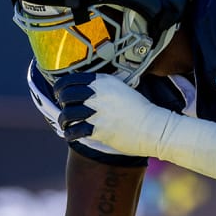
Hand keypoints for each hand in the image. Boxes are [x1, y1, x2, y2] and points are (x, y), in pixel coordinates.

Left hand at [55, 72, 172, 156]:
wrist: (154, 127)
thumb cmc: (140, 110)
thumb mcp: (121, 89)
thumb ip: (103, 88)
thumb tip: (84, 91)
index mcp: (103, 81)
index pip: (70, 80)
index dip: (61, 88)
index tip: (61, 94)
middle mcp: (98, 94)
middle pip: (66, 95)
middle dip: (61, 102)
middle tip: (64, 108)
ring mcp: (98, 112)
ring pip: (67, 114)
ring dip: (64, 120)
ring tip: (66, 124)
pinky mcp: (99, 129)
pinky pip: (74, 131)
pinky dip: (70, 134)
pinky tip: (71, 135)